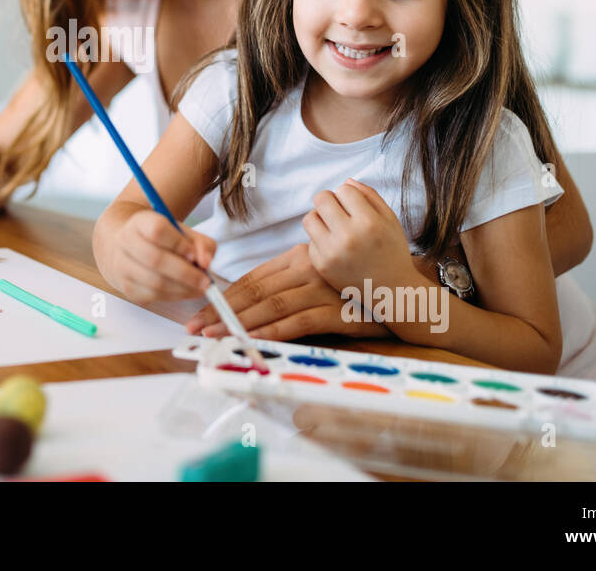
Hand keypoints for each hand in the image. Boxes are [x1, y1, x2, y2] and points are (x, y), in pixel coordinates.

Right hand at [95, 209, 215, 303]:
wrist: (131, 249)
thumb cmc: (162, 240)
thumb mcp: (182, 232)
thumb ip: (200, 243)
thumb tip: (205, 262)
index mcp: (140, 222)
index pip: (157, 230)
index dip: (179, 244)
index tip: (195, 255)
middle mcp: (125, 242)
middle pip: (155, 260)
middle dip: (185, 273)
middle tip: (205, 281)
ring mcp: (122, 266)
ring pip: (155, 282)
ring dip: (183, 288)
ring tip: (199, 287)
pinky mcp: (126, 287)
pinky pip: (153, 296)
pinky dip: (175, 296)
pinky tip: (185, 291)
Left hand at [185, 244, 391, 340]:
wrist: (398, 290)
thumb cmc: (350, 285)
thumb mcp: (314, 276)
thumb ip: (285, 284)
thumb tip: (245, 303)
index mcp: (297, 256)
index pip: (252, 278)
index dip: (223, 296)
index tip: (200, 311)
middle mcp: (307, 266)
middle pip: (255, 291)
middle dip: (222, 311)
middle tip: (197, 327)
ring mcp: (322, 287)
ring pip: (272, 306)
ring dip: (241, 323)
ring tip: (216, 336)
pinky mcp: (337, 309)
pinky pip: (298, 322)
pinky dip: (273, 331)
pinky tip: (254, 340)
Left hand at [303, 179, 416, 292]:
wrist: (392, 291)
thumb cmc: (392, 251)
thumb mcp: (390, 219)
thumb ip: (369, 195)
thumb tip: (345, 181)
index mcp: (369, 222)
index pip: (344, 190)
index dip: (349, 195)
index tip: (356, 207)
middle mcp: (349, 237)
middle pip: (321, 199)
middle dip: (330, 202)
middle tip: (340, 213)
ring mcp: (332, 253)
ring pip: (309, 218)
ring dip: (320, 219)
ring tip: (334, 227)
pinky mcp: (321, 266)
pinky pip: (310, 240)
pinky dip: (320, 240)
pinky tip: (335, 248)